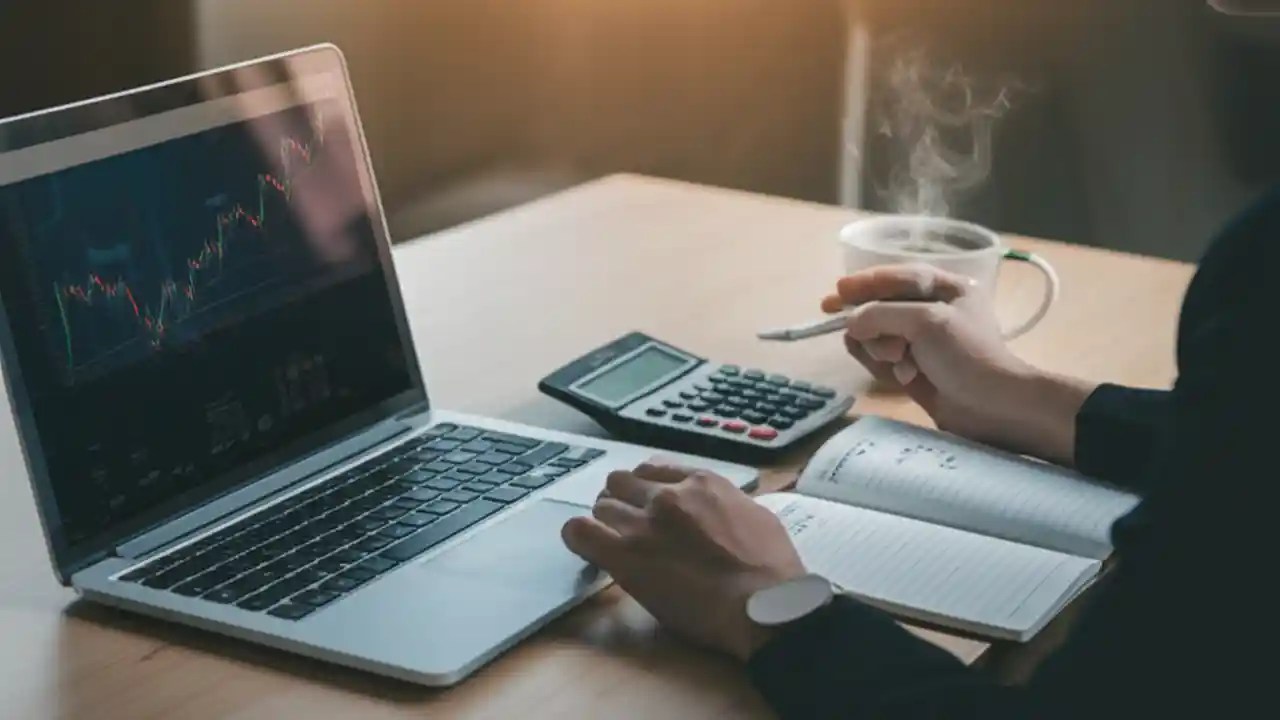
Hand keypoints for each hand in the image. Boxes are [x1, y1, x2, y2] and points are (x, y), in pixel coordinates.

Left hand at [562, 461, 804, 661]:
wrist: (765, 605)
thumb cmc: (771, 571)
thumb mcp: (757, 516)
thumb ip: (727, 505)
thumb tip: (717, 510)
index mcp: (703, 482)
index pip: (653, 469)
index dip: (645, 489)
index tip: (646, 506)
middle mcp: (668, 495)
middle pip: (621, 482)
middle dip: (622, 502)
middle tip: (627, 527)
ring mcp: (644, 524)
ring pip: (601, 505)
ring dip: (605, 522)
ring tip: (612, 544)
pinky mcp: (625, 556)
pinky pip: (579, 532)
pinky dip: (579, 537)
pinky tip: (589, 550)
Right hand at [823, 263, 1095, 463]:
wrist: (993, 407)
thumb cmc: (966, 354)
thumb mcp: (925, 321)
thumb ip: (881, 314)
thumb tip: (850, 324)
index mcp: (947, 289)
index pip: (898, 277)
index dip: (865, 282)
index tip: (837, 293)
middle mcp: (933, 312)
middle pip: (881, 307)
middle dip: (874, 324)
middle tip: (870, 339)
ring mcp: (922, 343)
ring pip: (876, 336)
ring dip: (881, 349)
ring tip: (899, 362)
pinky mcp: (913, 370)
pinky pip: (880, 361)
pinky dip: (884, 368)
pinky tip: (902, 377)